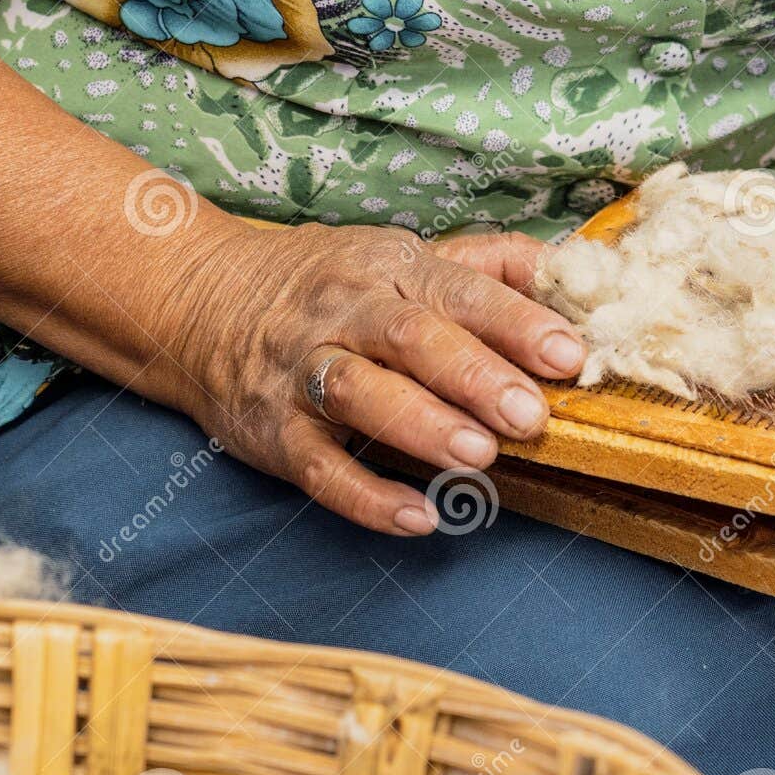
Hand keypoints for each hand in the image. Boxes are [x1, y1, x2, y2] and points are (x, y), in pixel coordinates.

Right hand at [167, 223, 583, 535]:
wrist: (200, 300)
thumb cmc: (329, 283)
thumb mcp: (401, 256)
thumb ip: (489, 266)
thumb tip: (575, 272)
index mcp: (390, 268)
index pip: (460, 290)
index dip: (516, 322)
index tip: (569, 355)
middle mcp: (346, 315)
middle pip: (414, 338)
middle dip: (476, 377)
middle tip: (531, 416)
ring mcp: (304, 372)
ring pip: (362, 394)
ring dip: (422, 426)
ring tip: (479, 456)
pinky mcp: (273, 431)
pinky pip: (319, 468)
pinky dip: (366, 497)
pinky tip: (418, 517)